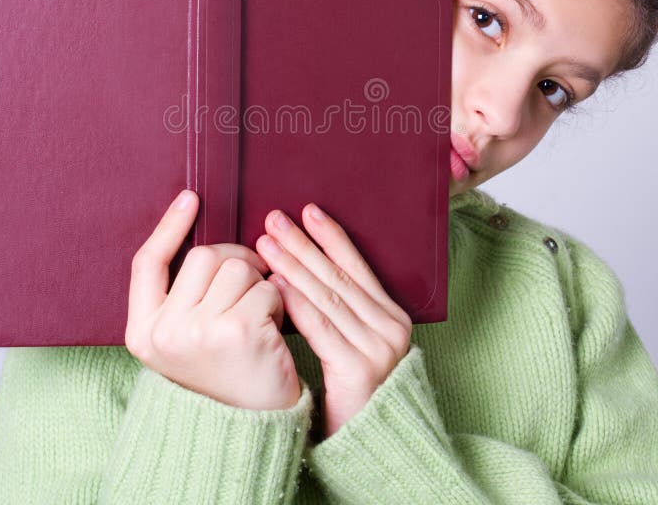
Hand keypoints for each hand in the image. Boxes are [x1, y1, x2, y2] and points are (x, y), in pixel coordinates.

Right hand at [125, 189, 301, 410]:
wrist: (249, 430)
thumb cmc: (222, 375)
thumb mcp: (184, 340)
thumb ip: (183, 296)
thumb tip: (207, 237)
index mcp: (142, 332)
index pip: (147, 263)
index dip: (169, 227)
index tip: (191, 198)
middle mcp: (164, 331)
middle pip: (204, 256)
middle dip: (236, 262)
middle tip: (252, 285)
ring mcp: (197, 331)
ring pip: (238, 267)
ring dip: (259, 284)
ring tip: (260, 315)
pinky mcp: (237, 331)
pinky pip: (266, 288)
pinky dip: (278, 302)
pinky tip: (274, 329)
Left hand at [256, 204, 412, 438]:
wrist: (373, 447)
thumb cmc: (355, 395)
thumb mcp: (353, 345)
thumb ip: (338, 312)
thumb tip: (300, 270)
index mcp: (391, 316)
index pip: (356, 267)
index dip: (330, 237)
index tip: (307, 211)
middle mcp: (390, 327)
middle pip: (338, 276)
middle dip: (303, 244)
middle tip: (274, 218)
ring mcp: (378, 347)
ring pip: (327, 296)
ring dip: (294, 265)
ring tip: (266, 242)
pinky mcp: (360, 368)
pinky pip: (322, 327)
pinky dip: (297, 302)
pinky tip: (276, 283)